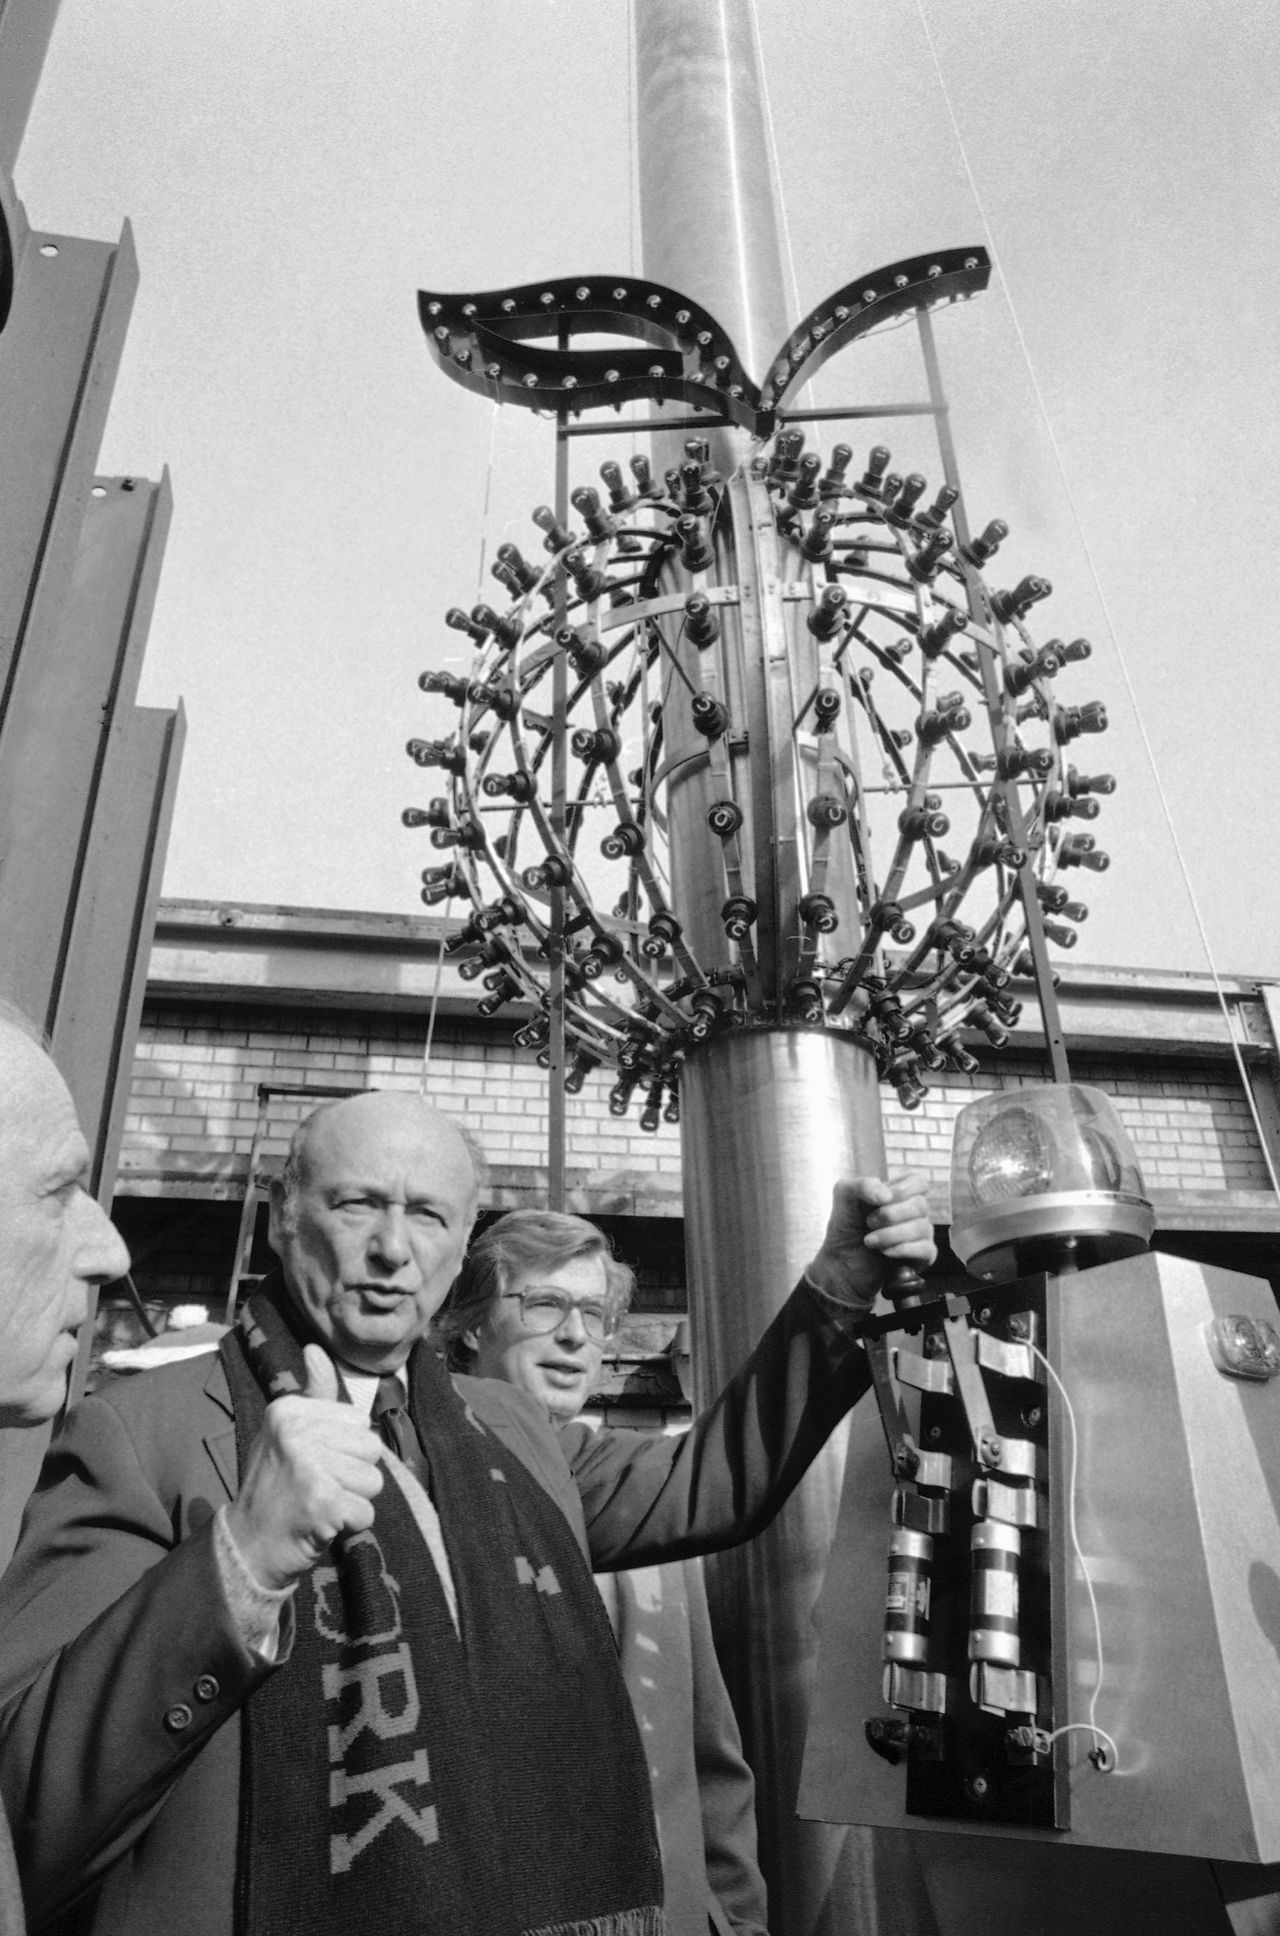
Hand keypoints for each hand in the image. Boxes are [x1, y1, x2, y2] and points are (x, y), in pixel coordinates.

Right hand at [223, 1344, 384, 1590]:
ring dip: (353, 1501)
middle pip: (371, 1448)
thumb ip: (313, 1392)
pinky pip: (366, 1512)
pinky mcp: (323, 1501)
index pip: (358, 1420)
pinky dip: (349, 1526)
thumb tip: (314, 1347)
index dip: (343, 1448)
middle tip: (317, 1487)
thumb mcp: (286, 1430)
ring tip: (320, 1504)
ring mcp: (308, 1466)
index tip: (310, 1462)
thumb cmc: (274, 1484)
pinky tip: (321, 1524)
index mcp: (290, 1409)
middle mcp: (297, 1431)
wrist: (246, 1544)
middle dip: (352, 1474)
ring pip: (374, 1481)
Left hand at [803, 1172, 935, 1308]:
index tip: (882, 1200)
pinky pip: (926, 1249)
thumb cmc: (846, 1227)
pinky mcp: (922, 1257)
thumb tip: (887, 1195)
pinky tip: (885, 1252)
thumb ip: (862, 1185)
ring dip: (890, 1234)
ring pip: (922, 1227)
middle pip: (920, 1205)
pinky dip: (902, 1249)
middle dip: (889, 1215)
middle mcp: (914, 1213)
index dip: (902, 1189)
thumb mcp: (844, 1197)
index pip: (918, 1183)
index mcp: (899, 1195)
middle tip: (868, 1222)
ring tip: (869, 1241)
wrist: (841, 1262)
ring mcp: (920, 1235)